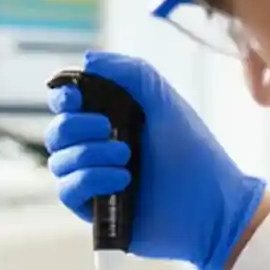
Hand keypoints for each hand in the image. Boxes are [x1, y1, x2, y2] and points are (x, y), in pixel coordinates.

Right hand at [46, 52, 266, 269]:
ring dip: (89, 154)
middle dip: (76, 125)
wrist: (212, 207)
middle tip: (108, 127)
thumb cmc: (194, 154)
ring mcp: (95, 179)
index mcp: (113, 118)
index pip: (69, 103)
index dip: (63, 97)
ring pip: (59, 161)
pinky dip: (90, 179)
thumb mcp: (166, 103)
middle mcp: (99, 147)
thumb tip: (87, 59)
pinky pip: (68, 191)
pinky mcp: (95, 210)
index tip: (75, 98)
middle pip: (57, 131)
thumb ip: (132, 73)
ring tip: (126, 158)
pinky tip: (122, 180)